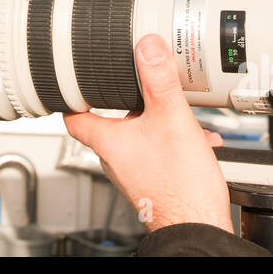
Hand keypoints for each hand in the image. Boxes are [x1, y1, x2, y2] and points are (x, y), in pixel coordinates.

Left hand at [63, 33, 233, 232]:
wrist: (199, 227)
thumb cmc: (180, 186)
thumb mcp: (172, 119)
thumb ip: (159, 80)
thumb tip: (147, 47)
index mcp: (109, 142)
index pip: (74, 117)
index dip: (73, 97)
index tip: (76, 82)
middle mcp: (116, 159)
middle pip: (112, 123)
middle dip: (131, 103)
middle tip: (143, 86)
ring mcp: (135, 172)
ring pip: (140, 137)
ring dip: (158, 123)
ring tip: (180, 113)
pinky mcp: (154, 182)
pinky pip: (159, 153)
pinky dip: (174, 142)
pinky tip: (197, 140)